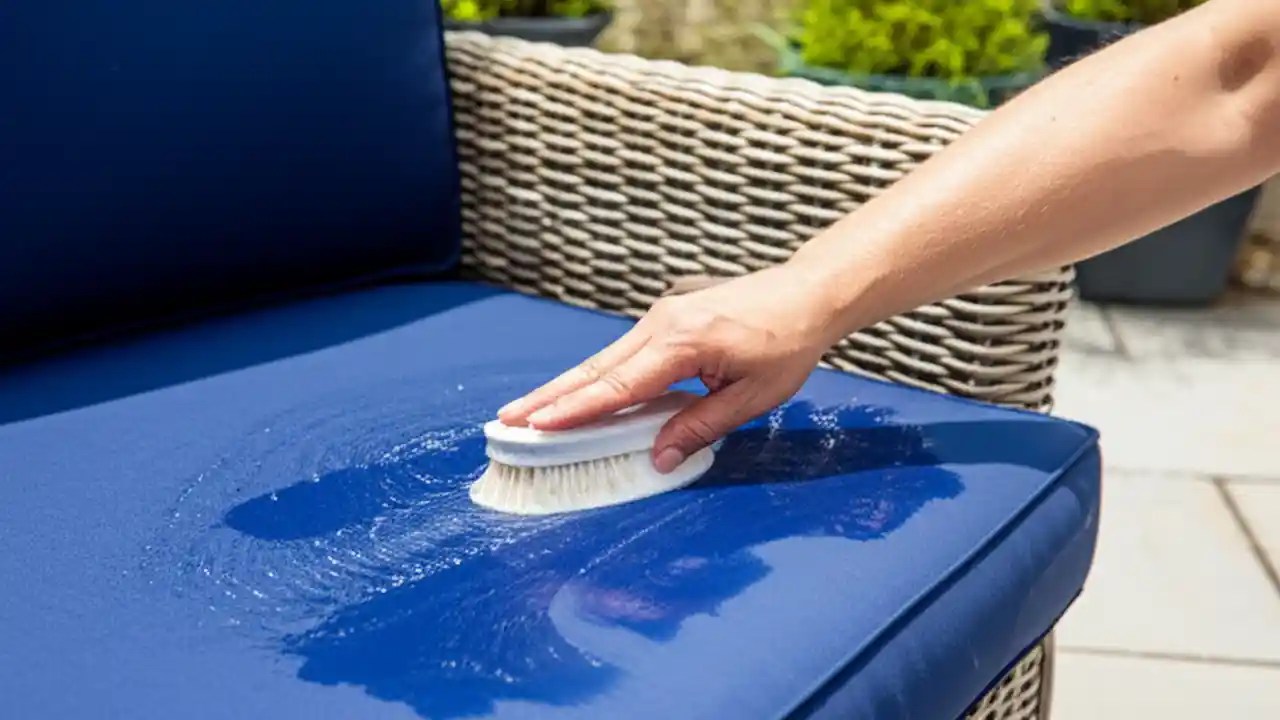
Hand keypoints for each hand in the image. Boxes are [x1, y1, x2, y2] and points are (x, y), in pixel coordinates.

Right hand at [497, 264, 840, 472]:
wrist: (807, 293)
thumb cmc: (787, 343)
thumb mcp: (753, 397)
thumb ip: (702, 426)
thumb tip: (659, 457)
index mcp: (682, 343)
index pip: (617, 385)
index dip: (576, 410)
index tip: (537, 425)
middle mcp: (661, 324)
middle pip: (595, 369)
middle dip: (549, 397)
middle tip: (506, 421)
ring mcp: (660, 318)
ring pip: (604, 360)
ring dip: (566, 387)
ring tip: (529, 412)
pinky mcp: (665, 319)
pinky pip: (623, 355)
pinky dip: (595, 377)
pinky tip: (578, 397)